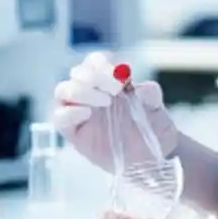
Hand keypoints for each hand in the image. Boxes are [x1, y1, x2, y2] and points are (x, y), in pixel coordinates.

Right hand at [52, 52, 177, 172]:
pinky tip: (87, 113)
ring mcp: (78, 111)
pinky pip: (59, 118)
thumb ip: (151, 94)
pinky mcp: (73, 132)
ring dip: (81, 91)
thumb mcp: (158, 109)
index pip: (94, 61)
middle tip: (116, 89)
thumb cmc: (153, 127)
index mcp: (106, 80)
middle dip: (94, 76)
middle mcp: (89, 92)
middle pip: (78, 73)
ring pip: (63, 90)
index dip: (103, 64)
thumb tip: (141, 88)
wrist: (153, 157)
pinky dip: (69, 112)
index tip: (120, 76)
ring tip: (106, 102)